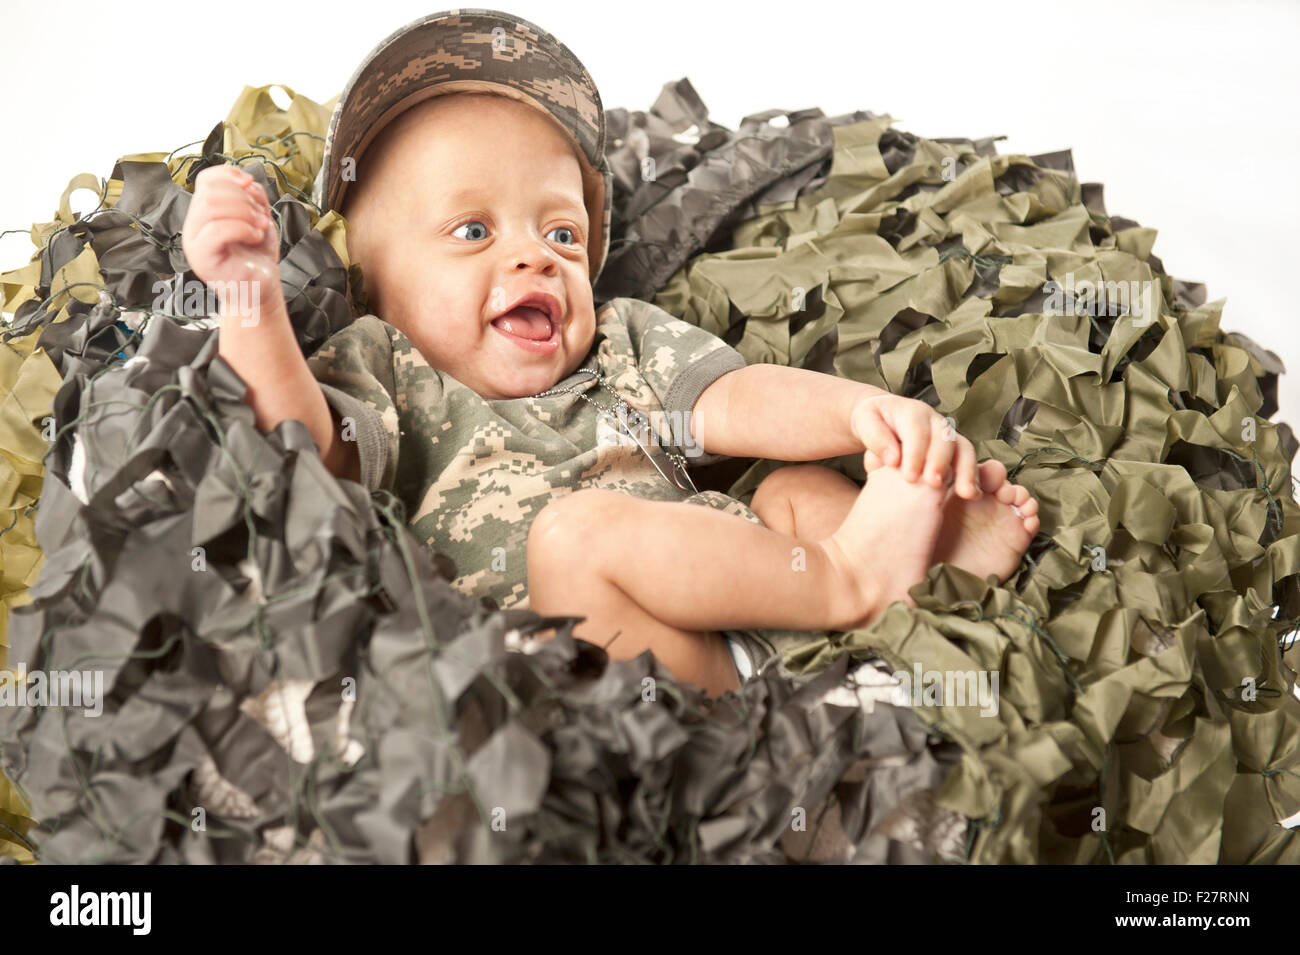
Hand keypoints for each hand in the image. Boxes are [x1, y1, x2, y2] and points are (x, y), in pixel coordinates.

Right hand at [180, 164, 282, 317]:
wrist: (259, 288)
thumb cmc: (256, 256)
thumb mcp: (257, 217)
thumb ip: (251, 196)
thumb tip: (247, 181)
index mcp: (204, 212)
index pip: (206, 179)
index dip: (228, 174)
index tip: (250, 183)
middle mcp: (194, 225)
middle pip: (209, 191)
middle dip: (242, 198)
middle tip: (260, 215)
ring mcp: (195, 242)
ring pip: (211, 206)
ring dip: (244, 212)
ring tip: (260, 225)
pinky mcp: (202, 258)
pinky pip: (217, 230)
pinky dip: (243, 228)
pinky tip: (256, 236)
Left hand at [849, 393, 980, 498]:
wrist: (882, 416)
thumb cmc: (872, 421)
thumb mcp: (865, 421)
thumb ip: (875, 437)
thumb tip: (893, 459)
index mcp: (912, 412)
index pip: (917, 432)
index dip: (916, 454)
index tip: (909, 477)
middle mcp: (934, 421)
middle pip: (946, 439)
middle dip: (941, 462)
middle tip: (933, 485)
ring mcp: (947, 434)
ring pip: (964, 448)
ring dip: (966, 470)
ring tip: (965, 493)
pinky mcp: (954, 449)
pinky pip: (967, 460)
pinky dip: (972, 476)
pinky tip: (971, 495)